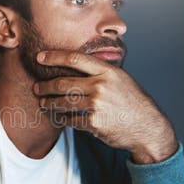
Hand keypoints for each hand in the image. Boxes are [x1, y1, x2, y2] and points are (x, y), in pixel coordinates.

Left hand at [34, 50, 177, 162]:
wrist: (147, 126)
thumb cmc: (132, 101)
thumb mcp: (121, 79)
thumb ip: (100, 72)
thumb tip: (76, 64)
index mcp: (107, 71)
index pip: (75, 59)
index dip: (54, 57)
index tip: (40, 57)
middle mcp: (101, 86)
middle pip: (64, 83)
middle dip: (46, 86)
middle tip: (37, 87)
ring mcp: (97, 105)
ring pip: (63, 102)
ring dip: (49, 103)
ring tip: (43, 103)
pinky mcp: (94, 123)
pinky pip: (70, 120)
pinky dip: (62, 119)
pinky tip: (59, 117)